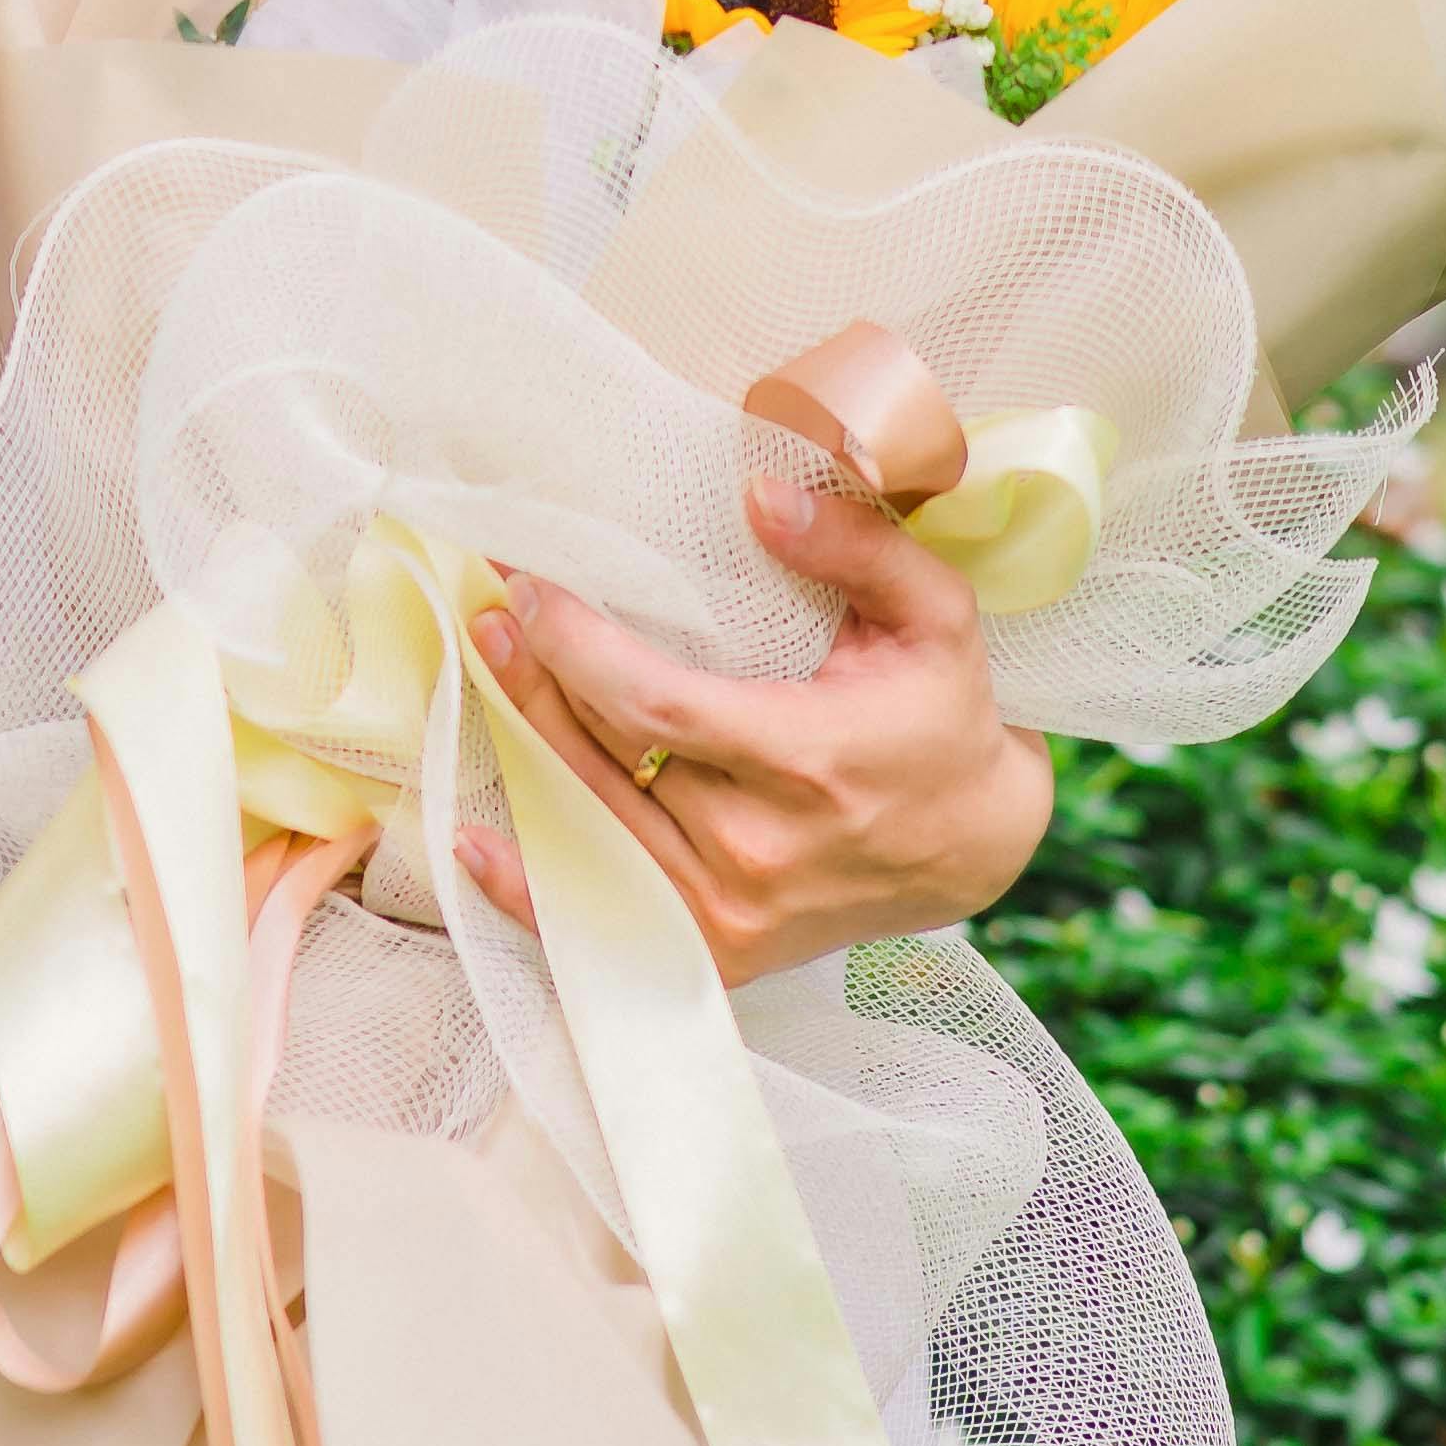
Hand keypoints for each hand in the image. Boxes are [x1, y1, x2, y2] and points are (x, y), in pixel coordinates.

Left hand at [462, 473, 1053, 993]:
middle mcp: (759, 850)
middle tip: (492, 605)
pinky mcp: (717, 950)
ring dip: (525, 741)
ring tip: (488, 665)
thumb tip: (761, 494)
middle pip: (605, 756)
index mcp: (809, 763)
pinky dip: (527, 883)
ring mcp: (731, 911)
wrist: (975, 847)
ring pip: (590, 821)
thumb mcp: (934, 618)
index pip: (654, 704)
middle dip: (535, 673)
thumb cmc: (942, 720)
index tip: (531, 586)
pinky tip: (471, 838)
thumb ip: (856, 547)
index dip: (576, 646)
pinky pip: (602, 913)